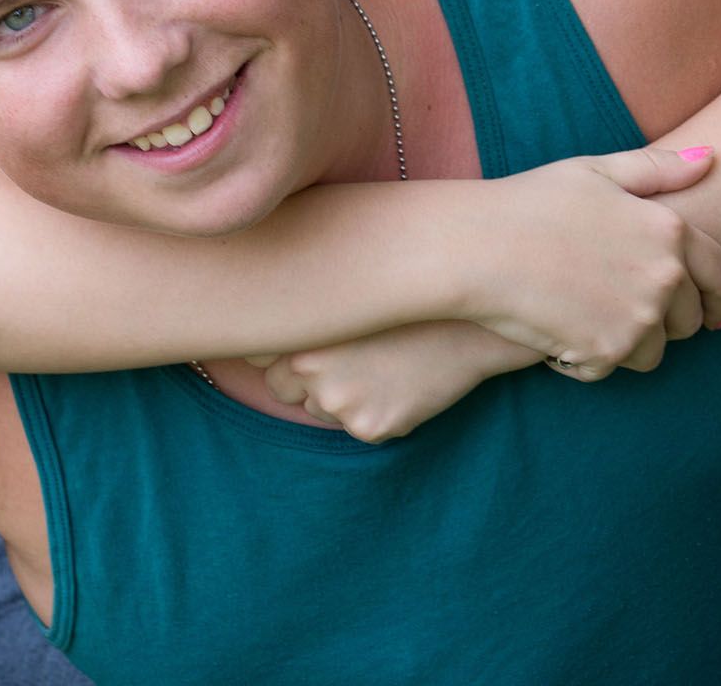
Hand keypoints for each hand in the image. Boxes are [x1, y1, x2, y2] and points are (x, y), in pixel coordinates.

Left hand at [248, 322, 539, 443]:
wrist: (465, 326)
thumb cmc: (403, 302)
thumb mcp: (341, 294)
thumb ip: (304, 314)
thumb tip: (263, 332)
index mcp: (295, 330)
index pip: (254, 355)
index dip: (277, 349)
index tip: (299, 340)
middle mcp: (307, 368)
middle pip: (278, 387)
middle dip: (302, 380)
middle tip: (345, 358)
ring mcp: (338, 400)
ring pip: (318, 409)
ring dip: (339, 397)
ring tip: (380, 367)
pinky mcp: (369, 426)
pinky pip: (358, 427)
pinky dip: (376, 415)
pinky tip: (401, 388)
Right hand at [463, 146, 720, 379]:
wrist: (474, 247)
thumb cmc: (527, 202)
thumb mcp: (593, 171)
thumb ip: (657, 168)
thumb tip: (713, 159)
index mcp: (669, 230)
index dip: (719, 295)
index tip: (710, 309)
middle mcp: (665, 275)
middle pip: (690, 320)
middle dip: (665, 320)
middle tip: (619, 309)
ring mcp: (639, 316)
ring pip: (655, 350)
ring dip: (628, 343)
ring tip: (585, 320)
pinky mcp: (608, 350)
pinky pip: (615, 368)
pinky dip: (592, 359)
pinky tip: (562, 335)